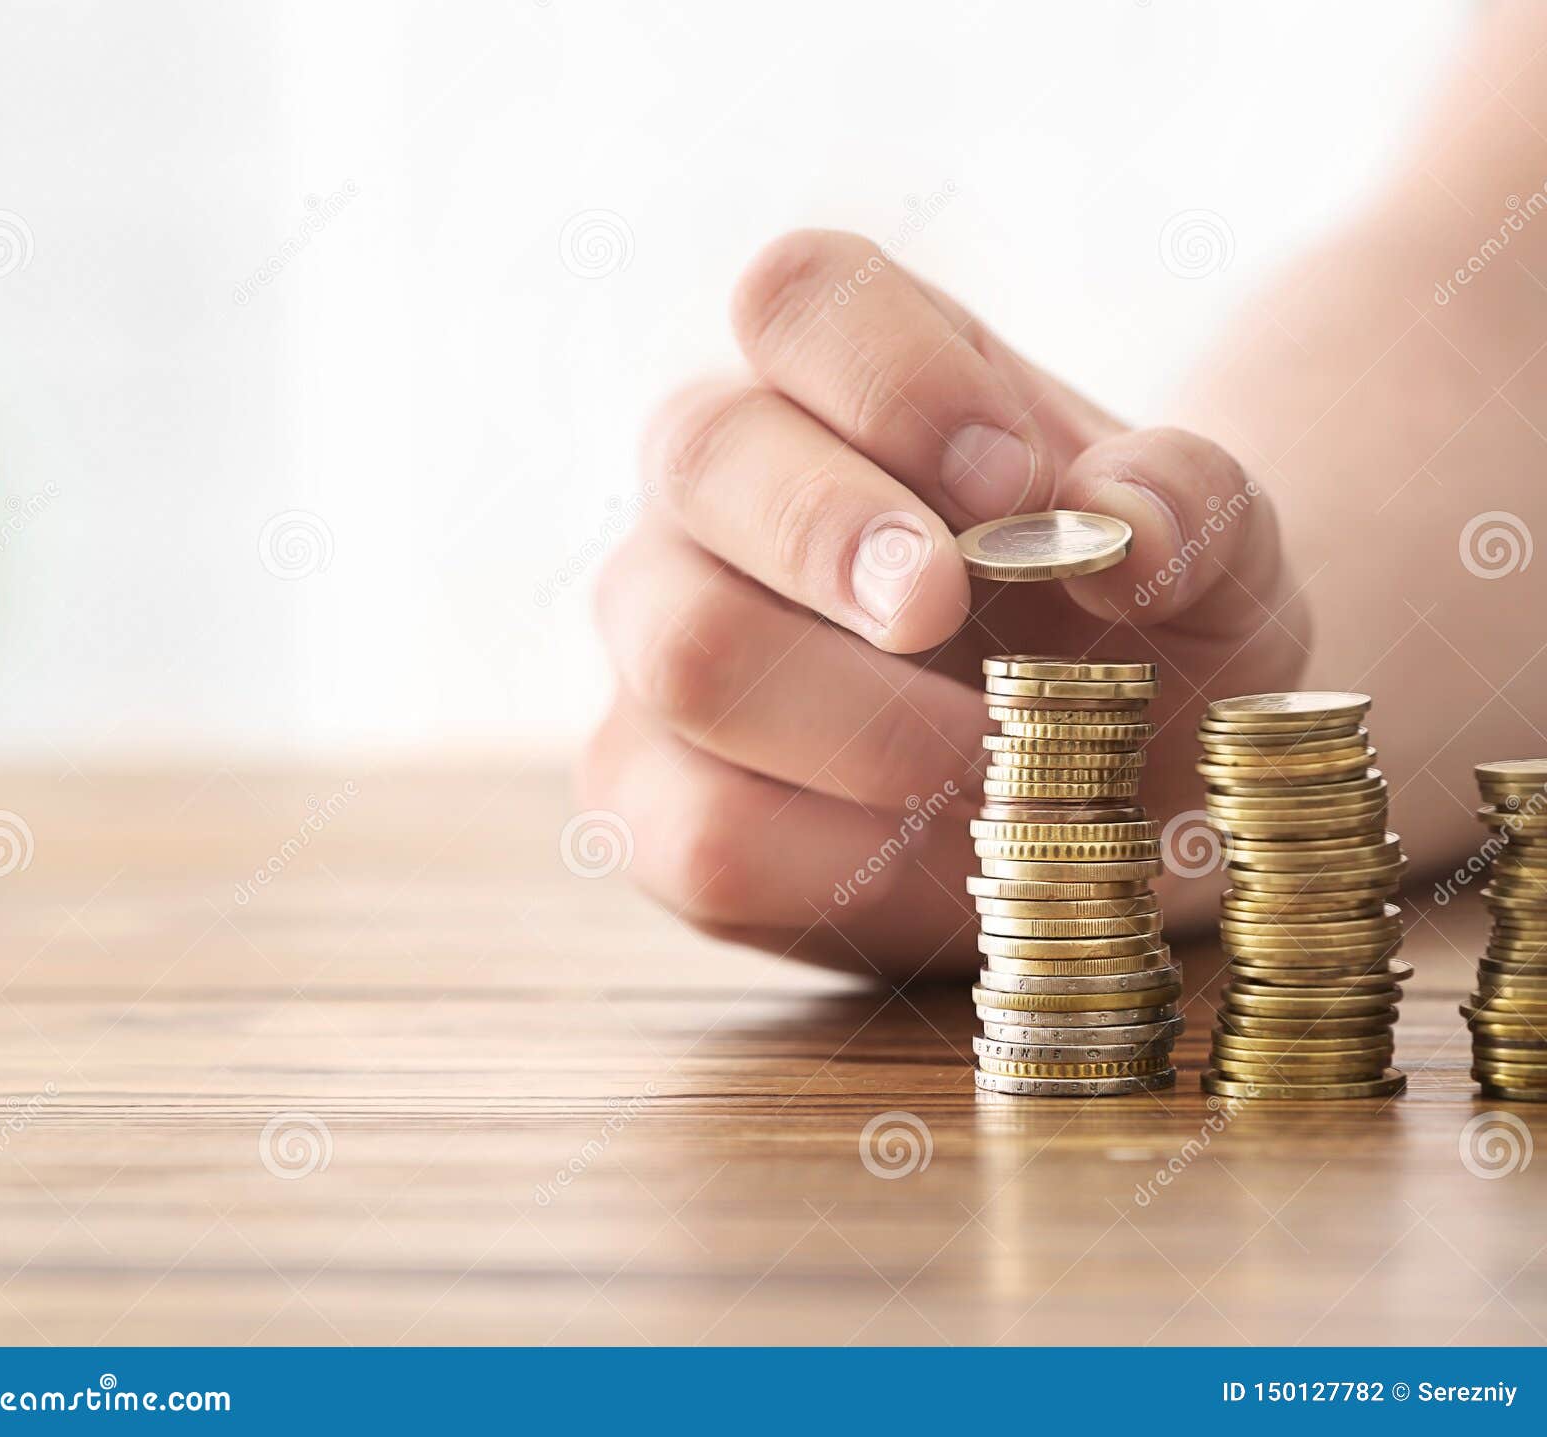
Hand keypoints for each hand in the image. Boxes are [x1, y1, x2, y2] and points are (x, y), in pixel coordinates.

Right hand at [582, 230, 1306, 978]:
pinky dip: (845, 864)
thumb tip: (1129, 530)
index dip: (889, 373)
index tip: (1015, 479)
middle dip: (834, 534)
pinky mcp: (651, 800)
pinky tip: (943, 857)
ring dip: (863, 724)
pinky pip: (700, 833)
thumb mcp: (1212, 563)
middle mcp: (721, 493)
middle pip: (703, 451)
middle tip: (946, 612)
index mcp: (842, 380)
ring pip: (688, 652)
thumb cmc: (1133, 638)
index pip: (799, 296)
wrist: (1098, 787)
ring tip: (996, 766)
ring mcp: (661, 641)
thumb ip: (1192, 508)